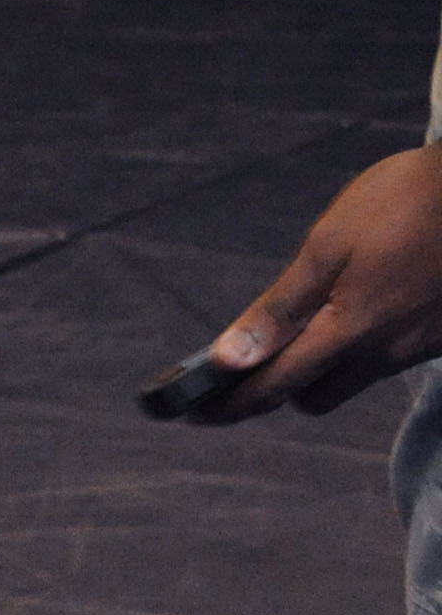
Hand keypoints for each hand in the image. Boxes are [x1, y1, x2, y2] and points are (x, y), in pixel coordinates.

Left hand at [188, 146, 441, 423]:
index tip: (196, 413)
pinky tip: (363, 310)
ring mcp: (422, 346)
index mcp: (350, 330)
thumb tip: (226, 360)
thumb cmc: (404, 201)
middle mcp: (389, 351)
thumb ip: (279, 309)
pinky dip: (366, 347)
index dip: (232, 405)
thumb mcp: (328, 245)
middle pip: (317, 396)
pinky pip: (393, 358)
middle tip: (250, 367)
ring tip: (306, 331)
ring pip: (357, 378)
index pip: (276, 388)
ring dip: (325, 369)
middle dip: (281, 389)